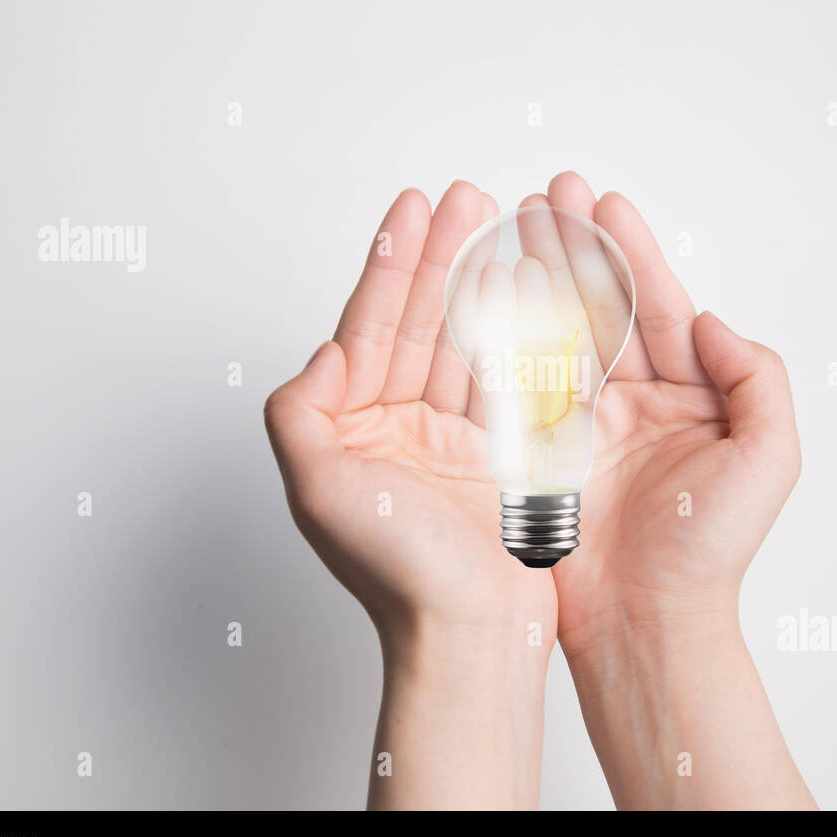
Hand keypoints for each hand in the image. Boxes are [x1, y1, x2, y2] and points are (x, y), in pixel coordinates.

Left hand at [264, 182, 555, 808]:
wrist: (471, 638)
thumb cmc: (397, 577)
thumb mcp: (317, 491)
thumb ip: (301, 411)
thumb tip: (328, 350)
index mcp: (351, 430)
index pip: (370, 326)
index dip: (392, 262)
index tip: (413, 207)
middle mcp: (398, 429)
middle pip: (422, 321)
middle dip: (444, 256)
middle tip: (470, 198)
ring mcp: (452, 441)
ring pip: (469, 341)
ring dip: (486, 283)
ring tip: (507, 228)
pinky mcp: (502, 457)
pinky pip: (510, 379)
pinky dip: (522, 333)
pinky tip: (535, 291)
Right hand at [531, 172, 812, 808]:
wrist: (649, 621)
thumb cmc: (711, 553)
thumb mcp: (769, 459)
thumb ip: (756, 380)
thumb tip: (711, 321)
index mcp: (692, 396)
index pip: (659, 307)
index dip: (633, 253)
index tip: (605, 204)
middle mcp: (638, 403)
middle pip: (604, 306)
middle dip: (577, 247)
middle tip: (549, 193)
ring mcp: (587, 424)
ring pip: (560, 332)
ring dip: (539, 275)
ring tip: (515, 222)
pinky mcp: (545, 450)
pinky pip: (524, 380)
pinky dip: (508, 333)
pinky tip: (492, 290)